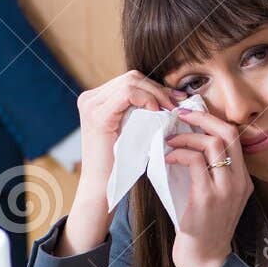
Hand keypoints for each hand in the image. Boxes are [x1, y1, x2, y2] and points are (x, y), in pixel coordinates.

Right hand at [58, 70, 176, 254]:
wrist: (103, 189)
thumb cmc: (122, 163)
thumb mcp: (133, 129)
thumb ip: (142, 110)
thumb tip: (172, 94)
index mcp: (96, 100)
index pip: (130, 81)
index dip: (155, 87)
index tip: (176, 100)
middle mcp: (89, 98)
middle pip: (131, 77)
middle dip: (158, 88)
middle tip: (178, 103)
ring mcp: (91, 105)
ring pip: (130, 81)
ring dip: (156, 94)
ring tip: (170, 109)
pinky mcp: (98, 115)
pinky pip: (127, 93)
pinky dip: (146, 99)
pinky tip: (157, 112)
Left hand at [162, 110, 251, 266]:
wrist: (206, 260)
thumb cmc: (203, 228)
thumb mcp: (215, 197)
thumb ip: (209, 173)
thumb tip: (186, 143)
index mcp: (243, 179)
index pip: (234, 136)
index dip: (212, 120)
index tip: (192, 115)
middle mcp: (239, 181)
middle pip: (228, 133)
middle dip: (202, 118)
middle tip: (180, 115)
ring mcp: (226, 189)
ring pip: (213, 144)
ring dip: (187, 136)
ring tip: (170, 141)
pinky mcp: (207, 197)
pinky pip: (194, 161)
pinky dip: (179, 153)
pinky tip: (169, 157)